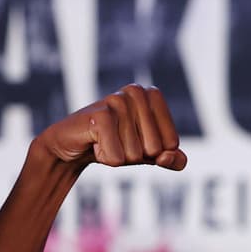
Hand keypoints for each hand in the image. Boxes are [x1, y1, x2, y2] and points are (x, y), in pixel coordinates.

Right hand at [35, 84, 186, 170]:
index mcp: (153, 95)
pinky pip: (116, 156)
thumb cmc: (117, 145)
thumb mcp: (151, 155)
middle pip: (155, 148)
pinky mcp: (99, 115)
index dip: (154, 153)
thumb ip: (175, 160)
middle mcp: (137, 91)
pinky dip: (106, 158)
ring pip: (134, 154)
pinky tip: (94, 144)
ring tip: (104, 141)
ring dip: (118, 156)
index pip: (172, 143)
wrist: (75, 147)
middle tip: (117, 141)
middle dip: (136, 155)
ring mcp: (117, 100)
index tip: (135, 141)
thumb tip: (167, 156)